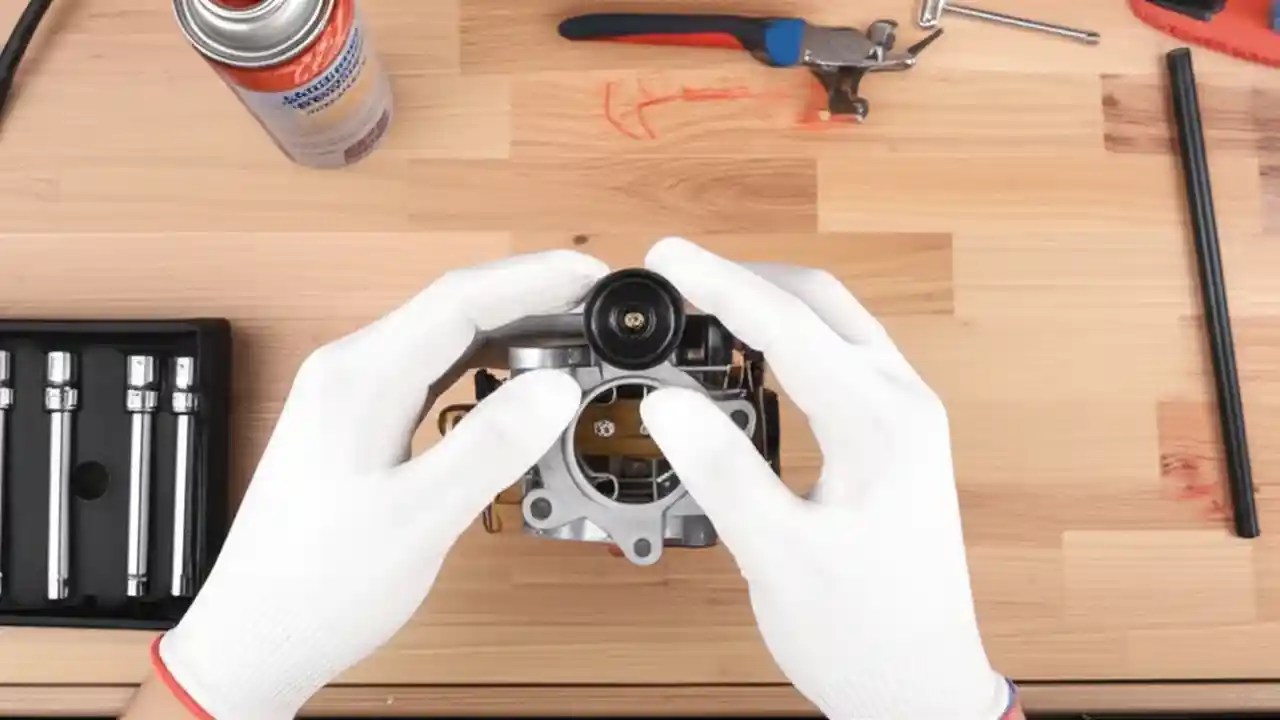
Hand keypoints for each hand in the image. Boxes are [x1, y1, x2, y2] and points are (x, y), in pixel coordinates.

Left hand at [156, 251, 608, 718]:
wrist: (257, 633)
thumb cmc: (318, 582)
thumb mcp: (417, 518)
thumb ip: (489, 446)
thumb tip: (556, 388)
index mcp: (360, 377)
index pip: (460, 299)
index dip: (534, 279)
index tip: (592, 277)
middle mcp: (350, 371)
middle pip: (453, 308)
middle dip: (529, 297)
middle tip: (596, 306)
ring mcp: (350, 395)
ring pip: (442, 339)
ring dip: (507, 330)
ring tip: (569, 335)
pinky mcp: (357, 422)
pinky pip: (429, 372)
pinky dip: (481, 366)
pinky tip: (512, 380)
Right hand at [639, 238, 1011, 719]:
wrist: (922, 684)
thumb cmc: (865, 632)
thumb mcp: (780, 557)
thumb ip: (724, 472)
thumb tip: (667, 402)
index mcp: (879, 423)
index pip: (787, 326)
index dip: (718, 283)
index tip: (665, 258)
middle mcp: (902, 404)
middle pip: (819, 302)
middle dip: (744, 278)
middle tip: (676, 276)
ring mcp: (905, 417)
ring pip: (833, 324)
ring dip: (768, 304)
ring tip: (701, 304)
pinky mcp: (895, 436)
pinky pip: (840, 357)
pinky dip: (788, 338)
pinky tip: (750, 354)